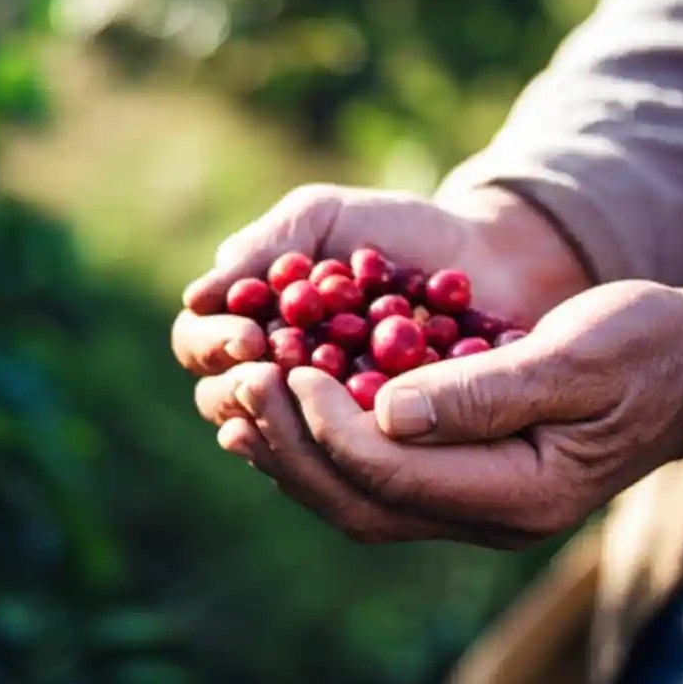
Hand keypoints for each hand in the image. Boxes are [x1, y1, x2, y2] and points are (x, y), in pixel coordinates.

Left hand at [170, 183, 590, 544]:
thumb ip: (484, 390)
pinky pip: (378, 480)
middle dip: (291, 447)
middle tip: (239, 385)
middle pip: (360, 503)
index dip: (329, 427)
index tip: (289, 369)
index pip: (394, 475)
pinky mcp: (467, 479)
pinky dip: (324, 448)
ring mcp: (477, 504)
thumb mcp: (578, 355)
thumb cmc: (647, 348)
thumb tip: (385, 411)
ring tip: (238, 402)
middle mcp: (490, 514)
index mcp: (521, 490)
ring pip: (360, 501)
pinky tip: (285, 412)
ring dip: (294, 454)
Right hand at [173, 183, 589, 417]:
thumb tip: (197, 295)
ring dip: (284, 425)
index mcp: (244, 324)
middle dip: (239, 391)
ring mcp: (317, 418)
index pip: (197, 345)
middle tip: (267, 377)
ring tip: (310, 401)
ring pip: (276, 442)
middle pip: (223, 402)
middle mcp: (270, 378)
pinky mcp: (369, 449)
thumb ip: (265, 246)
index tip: (249, 336)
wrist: (484, 259)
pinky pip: (341, 465)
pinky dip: (345, 449)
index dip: (213, 345)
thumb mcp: (326, 218)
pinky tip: (361, 437)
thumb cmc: (391, 231)